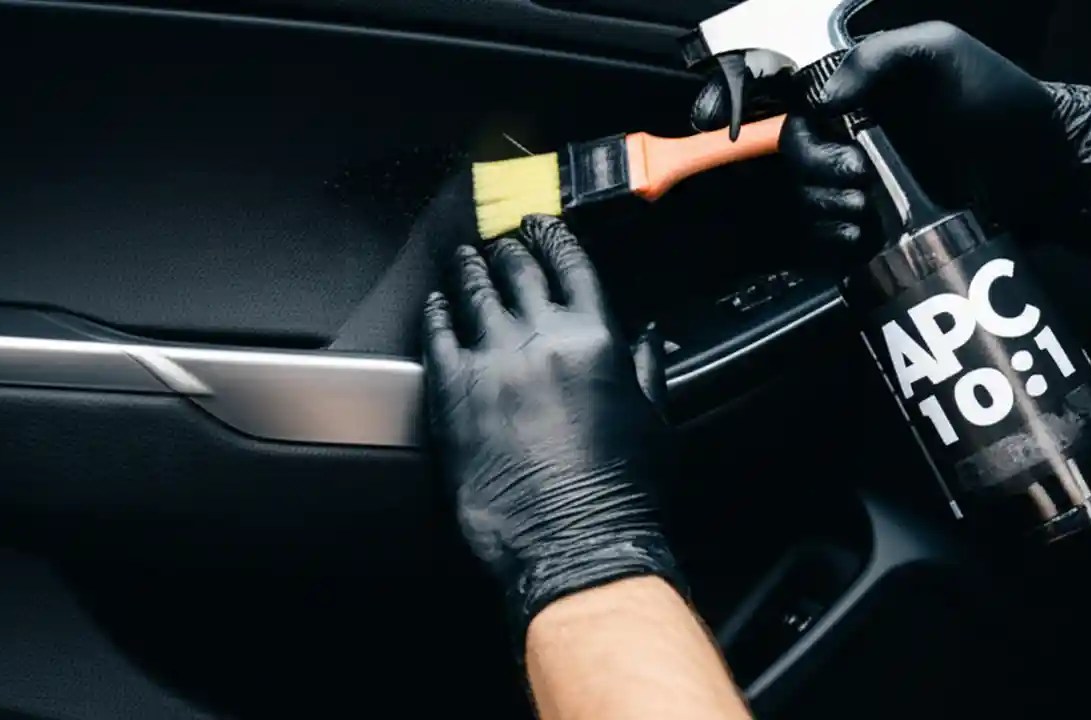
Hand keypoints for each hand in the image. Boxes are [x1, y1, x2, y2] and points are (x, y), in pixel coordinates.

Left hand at [422, 214, 681, 635]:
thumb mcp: (655, 420)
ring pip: (473, 291)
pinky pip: (437, 333)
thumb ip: (647, 368)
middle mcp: (541, 338)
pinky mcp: (452, 391)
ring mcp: (492, 360)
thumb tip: (647, 334)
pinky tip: (435, 304)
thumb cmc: (621, 492)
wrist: (573, 541)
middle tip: (501, 243)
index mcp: (596, 337)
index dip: (553, 239)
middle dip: (508, 249)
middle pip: (517, 270)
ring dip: (468, 270)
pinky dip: (436, 312)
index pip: (570, 265)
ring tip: (464, 261)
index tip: (542, 229)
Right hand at [691, 21, 1090, 262]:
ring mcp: (856, 182)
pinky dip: (830, 237)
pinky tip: (859, 232)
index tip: (711, 120)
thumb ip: (877, 59)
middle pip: (788, 150)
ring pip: (801, 196)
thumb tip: (820, 98)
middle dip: (812, 167)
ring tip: (868, 206)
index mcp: (853, 89)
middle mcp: (845, 134)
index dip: (731, 98)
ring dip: (824, 204)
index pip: (777, 88)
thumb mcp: (941, 53)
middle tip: (858, 173)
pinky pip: (822, 236)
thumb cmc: (997, 101)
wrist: (1041, 169)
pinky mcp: (868, 226)